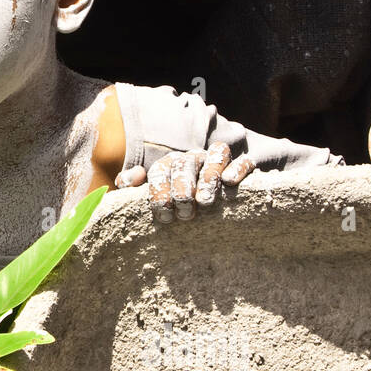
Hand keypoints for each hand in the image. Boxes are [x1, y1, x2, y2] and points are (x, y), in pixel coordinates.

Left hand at [115, 141, 255, 222]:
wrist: (216, 211)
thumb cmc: (178, 208)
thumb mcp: (155, 199)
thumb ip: (134, 189)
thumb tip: (127, 180)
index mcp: (170, 166)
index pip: (160, 170)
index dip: (159, 191)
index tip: (164, 215)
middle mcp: (192, 159)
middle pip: (185, 163)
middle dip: (182, 189)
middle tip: (184, 213)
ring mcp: (217, 161)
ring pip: (214, 155)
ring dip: (208, 178)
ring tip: (205, 201)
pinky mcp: (242, 166)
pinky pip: (242, 160)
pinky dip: (237, 168)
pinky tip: (229, 181)